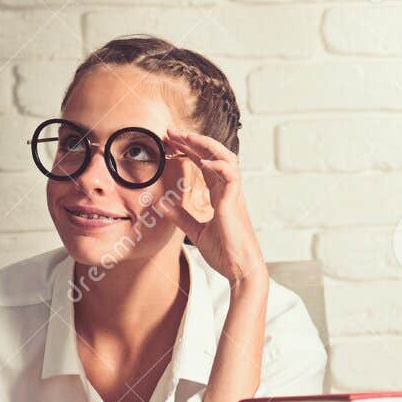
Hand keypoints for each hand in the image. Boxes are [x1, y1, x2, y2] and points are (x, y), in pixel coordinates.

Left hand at [158, 128, 266, 284]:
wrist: (240, 270)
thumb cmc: (225, 252)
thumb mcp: (196, 231)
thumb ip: (181, 216)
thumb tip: (161, 203)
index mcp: (221, 194)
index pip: (205, 163)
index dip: (189, 150)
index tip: (170, 141)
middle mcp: (228, 191)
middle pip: (214, 155)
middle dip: (193, 140)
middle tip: (171, 131)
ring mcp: (233, 195)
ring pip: (226, 159)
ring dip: (206, 146)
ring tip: (187, 137)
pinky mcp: (235, 205)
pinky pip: (231, 178)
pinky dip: (220, 166)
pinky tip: (204, 162)